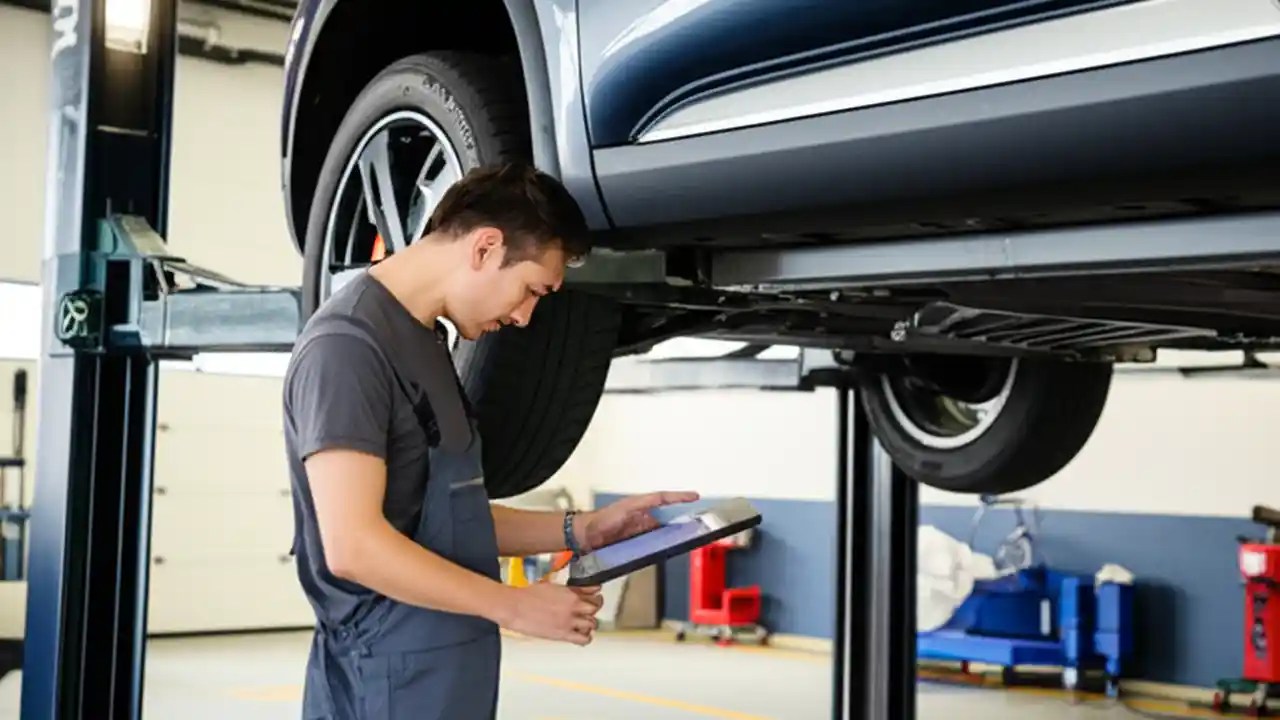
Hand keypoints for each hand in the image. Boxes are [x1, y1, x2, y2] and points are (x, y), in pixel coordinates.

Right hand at [504, 583, 603, 645]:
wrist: (516, 607)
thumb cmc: (529, 595)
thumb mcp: (552, 586)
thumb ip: (571, 588)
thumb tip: (582, 588)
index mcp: (570, 593)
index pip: (594, 592)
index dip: (595, 595)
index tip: (595, 596)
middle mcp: (573, 607)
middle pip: (595, 608)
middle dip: (593, 608)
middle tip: (589, 609)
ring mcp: (569, 621)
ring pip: (592, 623)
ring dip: (589, 623)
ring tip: (583, 623)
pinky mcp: (563, 634)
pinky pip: (583, 639)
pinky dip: (586, 638)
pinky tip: (581, 635)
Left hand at [578, 491, 700, 551]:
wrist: (586, 537)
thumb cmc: (602, 519)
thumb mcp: (626, 508)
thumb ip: (643, 505)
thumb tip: (661, 500)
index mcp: (641, 505)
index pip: (664, 498)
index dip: (679, 497)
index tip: (695, 496)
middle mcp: (643, 517)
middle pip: (667, 516)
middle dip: (682, 518)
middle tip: (698, 521)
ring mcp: (640, 531)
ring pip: (662, 531)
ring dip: (674, 533)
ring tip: (688, 536)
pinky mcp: (637, 544)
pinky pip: (654, 544)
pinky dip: (664, 545)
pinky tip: (670, 549)